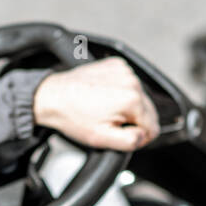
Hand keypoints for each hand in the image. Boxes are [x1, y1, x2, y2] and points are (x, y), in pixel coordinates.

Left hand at [32, 56, 158, 150]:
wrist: (53, 97)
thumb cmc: (73, 116)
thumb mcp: (102, 138)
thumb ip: (131, 141)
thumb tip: (144, 136)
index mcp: (132, 100)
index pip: (152, 127)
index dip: (138, 136)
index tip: (122, 135)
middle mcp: (131, 81)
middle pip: (147, 111)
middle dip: (133, 121)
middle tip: (110, 123)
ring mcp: (124, 70)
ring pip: (139, 97)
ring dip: (127, 106)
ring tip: (104, 110)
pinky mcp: (116, 64)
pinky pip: (128, 84)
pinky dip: (120, 91)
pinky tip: (104, 98)